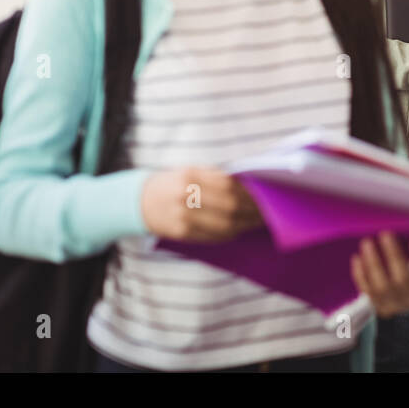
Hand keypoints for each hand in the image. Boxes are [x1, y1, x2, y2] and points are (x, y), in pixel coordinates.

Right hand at [141, 166, 262, 241]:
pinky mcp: (182, 233)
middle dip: (253, 211)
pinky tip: (240, 229)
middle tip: (268, 212)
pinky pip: (213, 236)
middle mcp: (186, 196)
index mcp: (191, 176)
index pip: (230, 186)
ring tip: (258, 222)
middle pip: (230, 206)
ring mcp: (183, 217)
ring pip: (224, 224)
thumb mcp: (191, 171)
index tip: (267, 195)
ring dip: (246, 224)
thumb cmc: (172, 183)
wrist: (139, 201)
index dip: (251, 193)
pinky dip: (230, 233)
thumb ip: (217, 177)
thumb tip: (250, 184)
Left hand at [350, 232, 408, 318]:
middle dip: (393, 255)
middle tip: (385, 234)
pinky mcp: (380, 304)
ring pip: (381, 287)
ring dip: (372, 263)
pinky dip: (360, 274)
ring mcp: (395, 303)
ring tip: (367, 242)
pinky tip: (357, 258)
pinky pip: (368, 291)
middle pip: (403, 280)